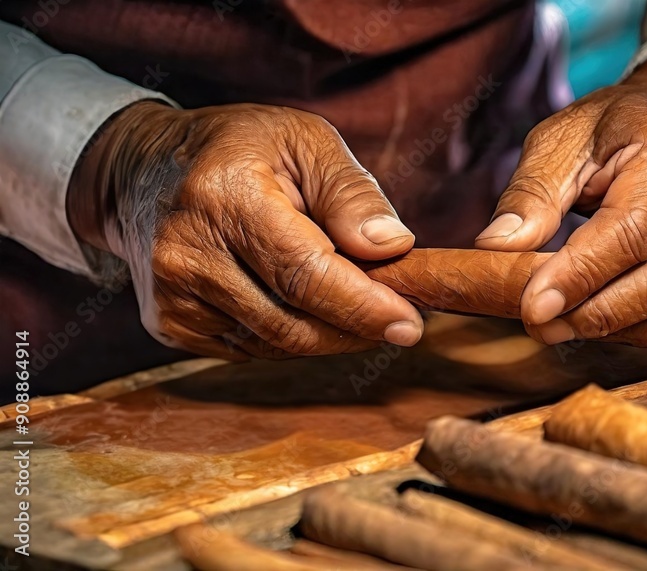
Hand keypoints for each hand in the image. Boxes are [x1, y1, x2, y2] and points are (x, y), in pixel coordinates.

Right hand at [68, 102, 422, 358]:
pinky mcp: (169, 324)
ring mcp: (172, 296)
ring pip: (276, 343)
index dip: (362, 305)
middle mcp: (188, 253)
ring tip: (354, 301)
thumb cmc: (239, 149)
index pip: (304, 273)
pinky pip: (252, 348)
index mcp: (225, 196)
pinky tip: (302, 303)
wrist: (141, 170)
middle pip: (292, 321)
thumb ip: (351, 192)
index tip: (409, 323)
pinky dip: (291, 334)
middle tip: (400, 319)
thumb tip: (392, 246)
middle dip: (356, 328)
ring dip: (328, 333)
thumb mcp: (304, 141)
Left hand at [476, 52, 646, 345]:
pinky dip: (625, 329)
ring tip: (554, 321)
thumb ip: (533, 190)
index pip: (631, 232)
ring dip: (605, 329)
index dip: (580, 275)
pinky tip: (589, 313)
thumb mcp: (568, 135)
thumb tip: (495, 246)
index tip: (532, 306)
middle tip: (535, 323)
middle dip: (591, 314)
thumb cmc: (621, 128)